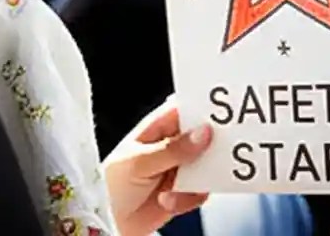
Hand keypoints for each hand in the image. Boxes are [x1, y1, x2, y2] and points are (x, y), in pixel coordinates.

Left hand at [103, 98, 212, 235]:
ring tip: (180, 186)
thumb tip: (204, 132)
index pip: (184, 109)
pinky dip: (188, 198)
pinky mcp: (183, 192)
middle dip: (210, 145)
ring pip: (206, 165)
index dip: (202, 107)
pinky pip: (201, 191)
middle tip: (216, 151)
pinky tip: (167, 200)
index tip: (222, 112)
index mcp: (157, 128)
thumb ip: (174, 149)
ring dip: (199, 177)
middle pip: (202, 136)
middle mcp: (171, 146)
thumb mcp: (141, 161)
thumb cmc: (112, 184)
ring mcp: (178, 169)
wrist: (108, 221)